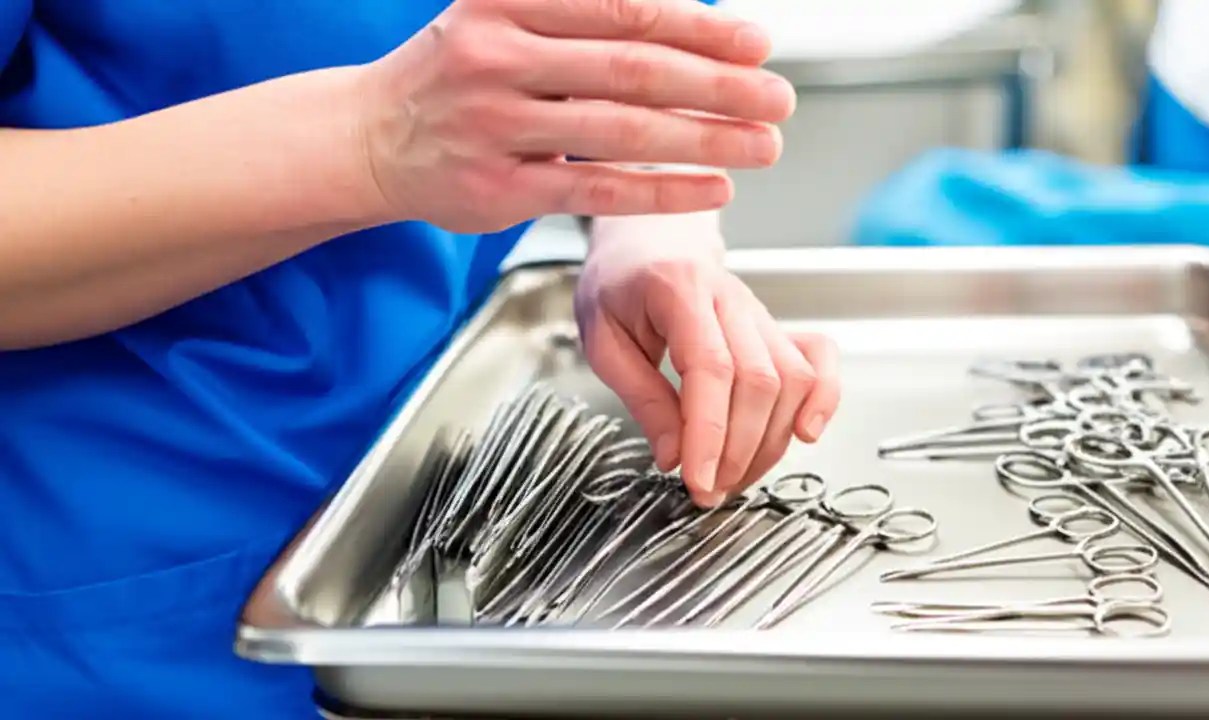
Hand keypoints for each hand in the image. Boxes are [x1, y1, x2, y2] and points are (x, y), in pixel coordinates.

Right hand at [356, 0, 795, 232]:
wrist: (368, 137)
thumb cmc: (455, 74)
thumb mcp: (503, 13)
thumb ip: (581, 8)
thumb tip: (686, 8)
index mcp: (504, 1)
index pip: (623, 9)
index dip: (700, 27)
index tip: (756, 43)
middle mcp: (495, 56)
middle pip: (632, 69)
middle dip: (718, 85)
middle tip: (778, 98)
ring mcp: (494, 126)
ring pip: (621, 132)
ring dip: (705, 139)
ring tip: (763, 144)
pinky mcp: (498, 190)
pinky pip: (597, 190)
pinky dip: (661, 190)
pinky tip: (712, 188)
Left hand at [576, 214, 841, 505]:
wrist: (646, 244)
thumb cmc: (619, 287)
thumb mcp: (602, 340)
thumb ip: (640, 396)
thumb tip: (673, 455)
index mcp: (679, 289)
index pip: (710, 368)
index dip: (709, 433)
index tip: (697, 480)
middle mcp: (730, 297)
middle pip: (759, 380)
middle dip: (738, 449)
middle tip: (708, 490)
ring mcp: (760, 312)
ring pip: (791, 379)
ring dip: (769, 441)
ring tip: (734, 476)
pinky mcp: (777, 327)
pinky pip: (819, 359)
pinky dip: (823, 399)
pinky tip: (805, 434)